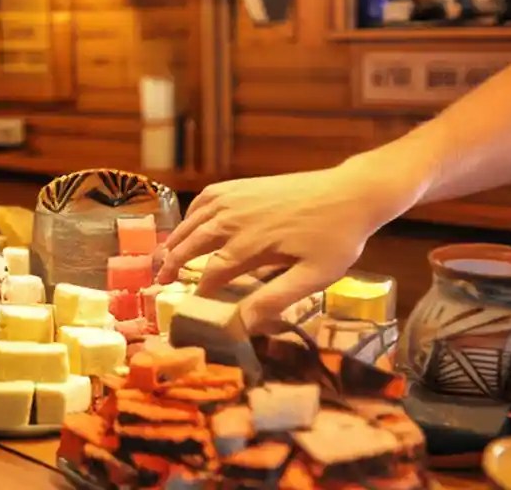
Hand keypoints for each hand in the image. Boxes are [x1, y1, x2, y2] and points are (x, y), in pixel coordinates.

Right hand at [156, 158, 421, 329]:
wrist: (351, 192)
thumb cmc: (336, 237)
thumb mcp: (313, 277)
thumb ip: (275, 299)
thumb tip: (242, 324)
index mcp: (249, 244)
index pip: (211, 273)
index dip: (199, 292)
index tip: (191, 307)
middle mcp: (234, 218)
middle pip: (191, 244)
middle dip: (172, 264)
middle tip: (159, 282)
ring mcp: (236, 197)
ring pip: (194, 221)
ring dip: (177, 239)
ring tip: (164, 256)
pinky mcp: (243, 185)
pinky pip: (206, 199)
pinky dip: (192, 214)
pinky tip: (191, 224)